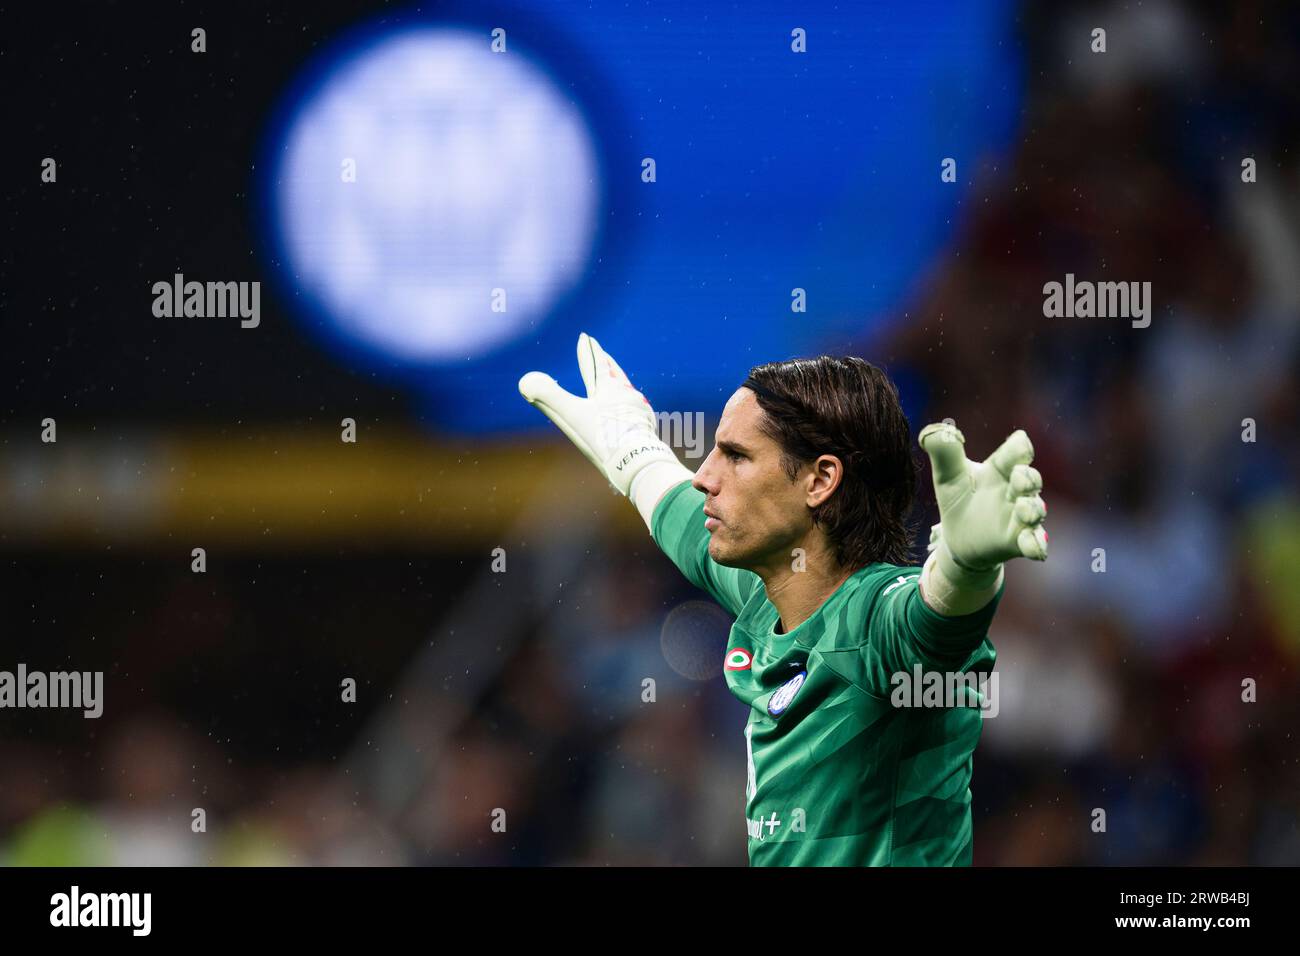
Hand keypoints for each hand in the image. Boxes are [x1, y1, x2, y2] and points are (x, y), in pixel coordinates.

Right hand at [519, 333, 678, 495]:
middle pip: (614, 372)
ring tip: (617, 379)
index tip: (585, 337)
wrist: (638, 460)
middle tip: (602, 352)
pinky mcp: (647, 424)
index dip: (588, 350)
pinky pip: (638, 408)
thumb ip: (549, 397)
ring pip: (627, 389)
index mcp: (607, 388)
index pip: (596, 363)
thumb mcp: (572, 417)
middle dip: (606, 361)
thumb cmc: (603, 438)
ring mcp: (638, 408)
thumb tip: (524, 381)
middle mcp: (625, 393)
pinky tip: (633, 410)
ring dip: (620, 381)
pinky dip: (631, 404)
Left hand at [918, 421, 1047, 575]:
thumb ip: (944, 452)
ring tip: (1023, 507)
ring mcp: (1019, 517)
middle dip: (1028, 477)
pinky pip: (1034, 543)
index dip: (1019, 447)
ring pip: (1034, 510)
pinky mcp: (1017, 542)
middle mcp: (1015, 491)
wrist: (956, 538)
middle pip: (1030, 479)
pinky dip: (1036, 544)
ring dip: (1032, 508)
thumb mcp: (947, 475)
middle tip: (1019, 476)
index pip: (1014, 454)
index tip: (1020, 441)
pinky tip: (1035, 547)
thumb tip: (932, 431)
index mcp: (1000, 469)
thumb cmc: (959, 499)